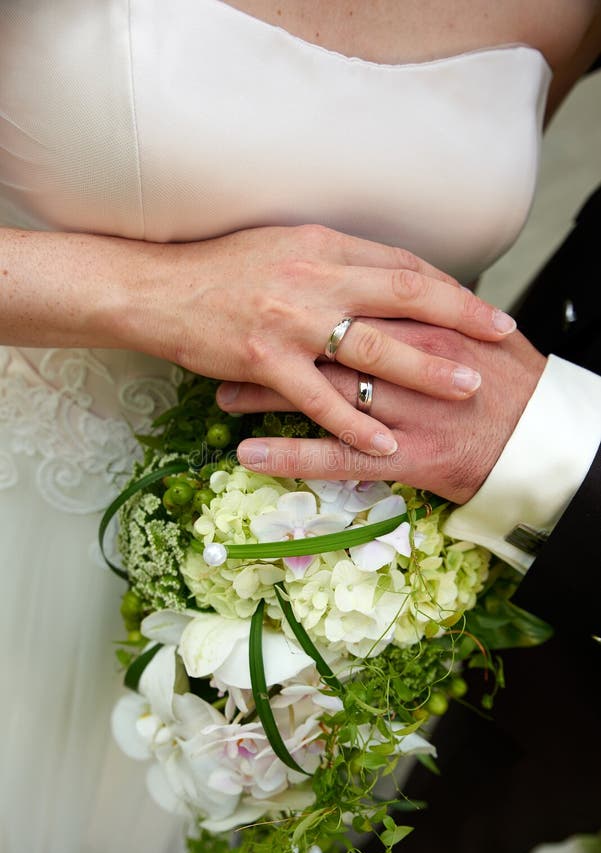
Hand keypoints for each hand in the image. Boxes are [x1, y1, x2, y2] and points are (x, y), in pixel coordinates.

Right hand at [127, 225, 515, 456]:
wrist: (157, 289)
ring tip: (465, 387)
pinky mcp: (264, 359)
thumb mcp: (282, 245)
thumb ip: (332, 259)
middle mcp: (314, 276)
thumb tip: (378, 276)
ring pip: (373, 347)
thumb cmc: (219, 268)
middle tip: (499, 336)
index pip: (399, 262)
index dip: (445, 283)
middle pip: (404, 295)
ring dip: (425, 369)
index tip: (477, 301)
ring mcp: (290, 320)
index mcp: (322, 243)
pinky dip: (356, 423)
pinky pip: (320, 399)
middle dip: (460, 316)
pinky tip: (385, 442)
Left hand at [217, 320, 545, 502]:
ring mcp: (399, 407)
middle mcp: (403, 358)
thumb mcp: (472, 334)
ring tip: (222, 395)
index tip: (263, 295)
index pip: (350, 300)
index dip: (305, 296)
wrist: (538, 440)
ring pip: (319, 394)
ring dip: (265, 395)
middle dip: (273, 342)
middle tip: (226, 342)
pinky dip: (288, 454)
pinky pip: (334, 454)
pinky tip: (249, 455)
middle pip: (322, 341)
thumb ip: (433, 309)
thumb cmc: (507, 384)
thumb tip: (402, 287)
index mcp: (419, 321)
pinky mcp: (398, 454)